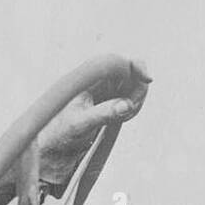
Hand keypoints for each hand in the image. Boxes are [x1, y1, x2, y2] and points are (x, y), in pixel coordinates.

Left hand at [36, 60, 150, 185]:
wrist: (57, 143)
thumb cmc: (61, 130)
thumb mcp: (80, 123)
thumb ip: (102, 114)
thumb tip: (125, 105)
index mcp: (88, 76)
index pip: (118, 61)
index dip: (136, 67)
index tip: (148, 80)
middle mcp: (99, 77)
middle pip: (133, 73)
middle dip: (137, 91)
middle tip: (129, 111)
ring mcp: (107, 86)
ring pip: (135, 86)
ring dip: (135, 102)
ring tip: (120, 118)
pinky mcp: (112, 97)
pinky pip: (132, 97)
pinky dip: (132, 107)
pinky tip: (121, 118)